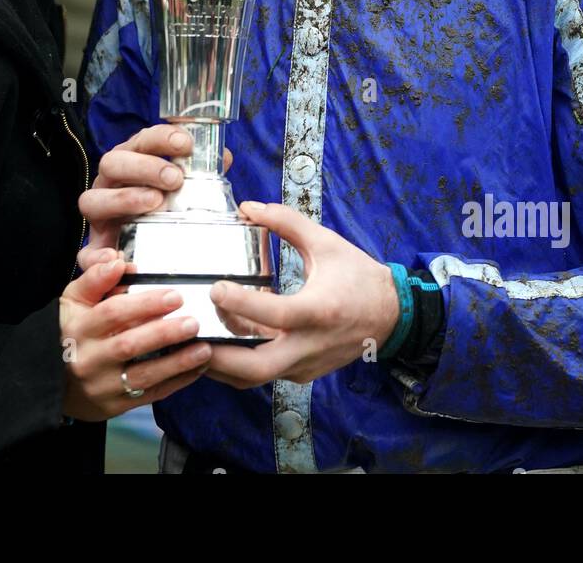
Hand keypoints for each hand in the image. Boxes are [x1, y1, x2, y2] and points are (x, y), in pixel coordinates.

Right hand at [59, 248, 212, 420]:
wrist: (50, 380)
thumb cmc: (69, 331)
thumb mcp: (73, 301)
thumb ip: (96, 278)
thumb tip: (118, 260)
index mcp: (78, 328)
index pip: (112, 313)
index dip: (144, 303)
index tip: (174, 295)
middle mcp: (88, 359)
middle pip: (129, 344)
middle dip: (164, 332)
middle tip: (193, 321)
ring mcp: (101, 386)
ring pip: (142, 375)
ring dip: (177, 362)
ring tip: (204, 348)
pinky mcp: (114, 406)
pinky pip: (149, 395)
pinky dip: (176, 382)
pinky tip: (197, 368)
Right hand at [76, 125, 231, 269]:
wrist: (140, 251)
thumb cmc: (162, 210)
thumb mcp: (182, 189)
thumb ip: (199, 173)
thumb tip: (222, 157)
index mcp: (130, 163)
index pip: (140, 141)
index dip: (160, 138)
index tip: (185, 144)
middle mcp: (109, 184)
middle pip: (112, 162)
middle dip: (144, 166)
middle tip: (174, 178)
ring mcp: (98, 214)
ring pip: (92, 199)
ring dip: (124, 198)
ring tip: (154, 202)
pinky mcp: (93, 249)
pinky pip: (86, 254)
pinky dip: (97, 256)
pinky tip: (116, 257)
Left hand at [204, 202, 399, 387]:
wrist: (391, 316)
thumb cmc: (358, 277)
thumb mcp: (326, 242)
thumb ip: (287, 221)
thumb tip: (248, 206)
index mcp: (319, 311)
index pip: (275, 314)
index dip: (241, 304)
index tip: (216, 287)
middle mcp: (310, 345)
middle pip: (257, 369)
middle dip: (218, 357)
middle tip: (191, 333)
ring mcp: (305, 364)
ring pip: (255, 377)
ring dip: (222, 363)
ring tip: (195, 338)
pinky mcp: (302, 372)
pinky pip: (264, 372)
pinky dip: (239, 360)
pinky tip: (221, 338)